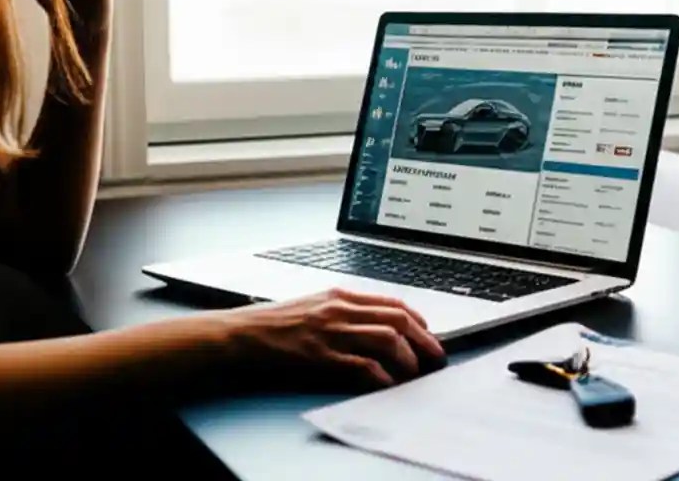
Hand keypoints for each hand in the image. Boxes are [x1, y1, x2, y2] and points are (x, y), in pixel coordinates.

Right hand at [224, 287, 446, 388]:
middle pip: (398, 319)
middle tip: (435, 357)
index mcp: (340, 295)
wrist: (244, 333)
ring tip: (414, 372)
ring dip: (407, 358)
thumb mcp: (315, 304)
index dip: (418, 320)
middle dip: (424, 340)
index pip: (392, 303)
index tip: (428, 334)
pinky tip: (387, 384)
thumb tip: (377, 323)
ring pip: (387, 338)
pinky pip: (362, 365)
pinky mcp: (321, 356)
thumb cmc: (276, 322)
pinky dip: (381, 376)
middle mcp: (340, 309)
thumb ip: (345, 310)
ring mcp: (331, 332)